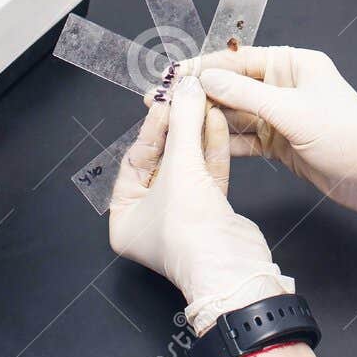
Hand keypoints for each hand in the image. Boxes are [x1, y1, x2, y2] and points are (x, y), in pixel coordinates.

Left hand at [108, 75, 292, 333]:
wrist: (231, 267)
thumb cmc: (190, 233)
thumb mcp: (179, 168)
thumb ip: (182, 124)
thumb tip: (185, 89)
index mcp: (126, 216)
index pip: (135, 159)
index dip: (152, 128)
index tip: (165, 100)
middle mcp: (151, 218)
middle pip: (162, 161)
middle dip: (177, 128)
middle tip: (185, 97)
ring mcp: (182, 216)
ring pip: (187, 166)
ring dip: (196, 134)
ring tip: (203, 103)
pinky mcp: (210, 213)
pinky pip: (207, 175)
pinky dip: (211, 149)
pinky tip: (215, 123)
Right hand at [181, 47, 356, 228]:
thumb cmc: (347, 137)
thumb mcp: (293, 112)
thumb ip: (246, 94)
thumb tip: (206, 77)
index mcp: (293, 64)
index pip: (238, 59)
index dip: (202, 67)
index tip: (170, 75)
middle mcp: (284, 85)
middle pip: (232, 84)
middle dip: (197, 93)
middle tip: (158, 100)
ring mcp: (282, 115)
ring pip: (235, 113)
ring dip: (206, 117)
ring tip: (169, 121)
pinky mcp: (280, 142)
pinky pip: (245, 137)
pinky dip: (224, 140)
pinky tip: (198, 143)